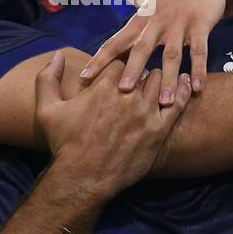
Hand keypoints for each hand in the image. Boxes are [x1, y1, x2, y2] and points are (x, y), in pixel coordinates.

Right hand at [37, 50, 192, 195]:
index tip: (116, 75)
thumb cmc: (65, 145)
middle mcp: (128, 94)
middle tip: (135, 83)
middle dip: (138, 73)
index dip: (118, 67)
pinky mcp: (159, 130)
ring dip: (157, 81)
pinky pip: (178, 103)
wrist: (84, 179)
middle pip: (142, 68)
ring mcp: (146, 112)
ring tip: (154, 86)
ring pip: (161, 81)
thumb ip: (47, 77)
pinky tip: (185, 83)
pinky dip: (182, 91)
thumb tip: (56, 54)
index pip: (119, 60)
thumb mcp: (47, 110)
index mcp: (104, 85)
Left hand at [79, 0, 227, 104]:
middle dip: (131, 70)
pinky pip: (199, 50)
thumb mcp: (149, 9)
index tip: (83, 78)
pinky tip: (197, 87)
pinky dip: (198, 69)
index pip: (115, 42)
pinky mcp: (200, 24)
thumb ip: (136, 32)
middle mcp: (156, 22)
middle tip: (122, 91)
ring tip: (164, 102)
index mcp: (140, 21)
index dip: (99, 60)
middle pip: (140, 48)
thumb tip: (116, 56)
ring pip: (171, 54)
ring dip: (168, 78)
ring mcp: (178, 23)